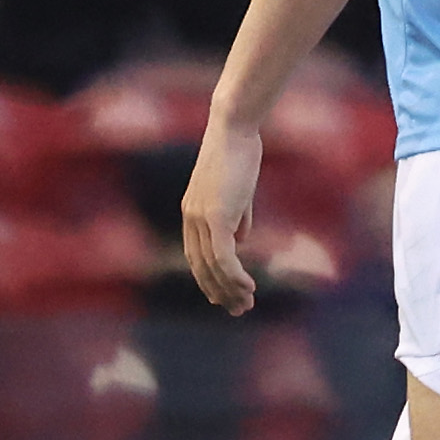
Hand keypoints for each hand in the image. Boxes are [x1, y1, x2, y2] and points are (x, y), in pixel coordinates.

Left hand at [181, 120, 263, 314]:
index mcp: (192, 212)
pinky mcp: (216, 216)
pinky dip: (234, 275)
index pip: (197, 255)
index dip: (209, 278)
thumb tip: (242, 239)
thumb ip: (238, 216)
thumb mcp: (238, 190)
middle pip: (201, 266)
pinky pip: (223, 255)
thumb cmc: (240, 152)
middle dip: (219, 291)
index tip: (223, 297)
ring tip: (246, 305)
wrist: (234, 129)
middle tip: (238, 310)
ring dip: (230, 288)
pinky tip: (248, 286)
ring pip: (213, 265)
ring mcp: (202, 217)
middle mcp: (191, 217)